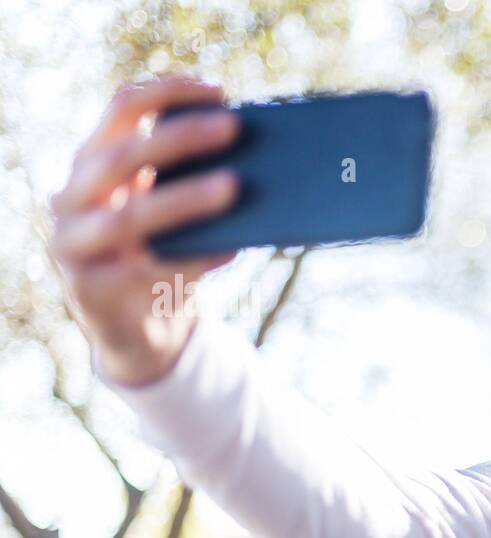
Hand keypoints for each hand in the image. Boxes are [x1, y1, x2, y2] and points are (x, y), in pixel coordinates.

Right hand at [48, 74, 241, 385]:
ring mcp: (73, 244)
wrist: (137, 330)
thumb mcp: (170, 213)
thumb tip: (256, 159)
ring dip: (185, 198)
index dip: (169, 93)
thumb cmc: (161, 256)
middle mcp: (72, 197)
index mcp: (93, 162)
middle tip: (234, 128)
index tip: (220, 90)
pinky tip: (228, 250)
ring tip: (234, 186)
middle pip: (122, 155)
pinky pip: (143, 270)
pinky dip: (190, 258)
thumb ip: (191, 182)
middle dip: (180, 138)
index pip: (122, 108)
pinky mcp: (88, 290)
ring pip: (129, 215)